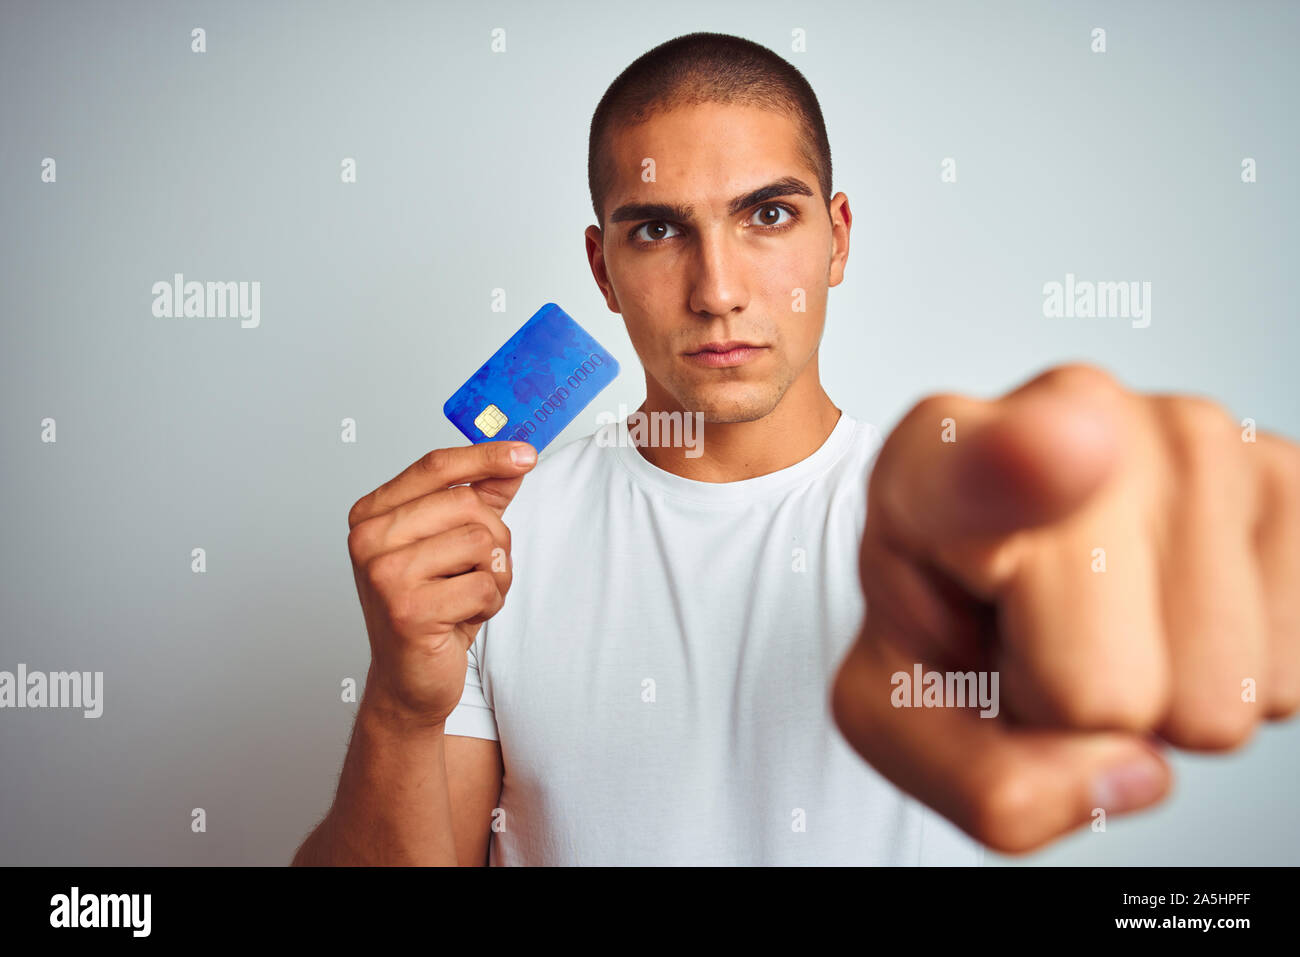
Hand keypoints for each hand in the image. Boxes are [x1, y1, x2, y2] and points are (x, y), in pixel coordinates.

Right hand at [346, 441, 536, 728]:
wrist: (409, 680)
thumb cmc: (430, 609)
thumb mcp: (455, 545)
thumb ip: (480, 499)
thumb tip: (514, 460)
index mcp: (371, 514)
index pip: (435, 468)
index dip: (485, 456)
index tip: (527, 453)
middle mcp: (368, 539)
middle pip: (466, 504)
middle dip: (494, 538)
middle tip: (480, 571)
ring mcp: (384, 574)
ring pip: (481, 543)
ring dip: (493, 575)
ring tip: (467, 598)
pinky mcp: (408, 610)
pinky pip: (483, 585)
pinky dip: (489, 604)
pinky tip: (463, 620)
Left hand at [830, 363, 1298, 852]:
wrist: (999, 555)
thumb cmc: (942, 617)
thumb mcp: (895, 716)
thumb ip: (981, 780)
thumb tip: (1136, 767)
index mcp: (934, 461)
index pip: (990, 463)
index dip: (1025, 468)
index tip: (1061, 447)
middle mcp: (1072, 409)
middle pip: (1106, 687)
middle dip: (1071, 705)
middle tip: (1031, 635)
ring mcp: (1193, 436)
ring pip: (1215, 698)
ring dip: (1154, 690)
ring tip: (1091, 617)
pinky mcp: (1286, 478)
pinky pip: (1291, 678)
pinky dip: (1228, 674)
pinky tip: (1162, 608)